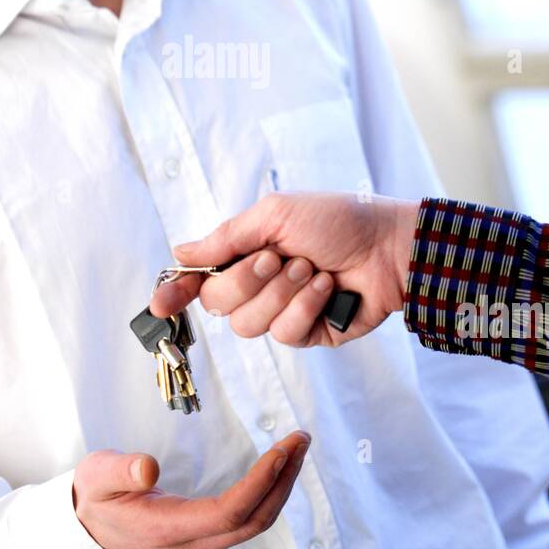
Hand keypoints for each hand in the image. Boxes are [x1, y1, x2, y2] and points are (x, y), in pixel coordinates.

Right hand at [72, 431, 310, 548]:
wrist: (86, 529)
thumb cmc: (93, 497)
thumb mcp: (97, 477)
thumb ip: (120, 471)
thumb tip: (147, 467)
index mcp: (166, 529)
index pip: (227, 513)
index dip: (259, 483)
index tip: (281, 450)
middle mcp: (190, 545)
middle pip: (251, 520)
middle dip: (282, 480)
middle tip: (300, 439)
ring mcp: (199, 545)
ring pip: (253, 523)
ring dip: (280, 486)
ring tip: (296, 448)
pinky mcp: (204, 537)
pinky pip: (246, 520)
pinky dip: (267, 493)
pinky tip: (277, 468)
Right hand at [149, 191, 420, 346]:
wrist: (388, 246)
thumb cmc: (336, 220)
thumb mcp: (276, 214)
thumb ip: (227, 237)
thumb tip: (181, 251)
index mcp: (245, 253)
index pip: (199, 280)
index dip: (176, 293)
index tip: (161, 305)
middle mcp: (258, 285)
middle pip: (219, 303)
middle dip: (248, 280)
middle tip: (279, 257)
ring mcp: (281, 312)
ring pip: (249, 324)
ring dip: (282, 293)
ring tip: (312, 270)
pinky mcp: (306, 333)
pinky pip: (286, 333)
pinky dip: (307, 307)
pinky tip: (328, 288)